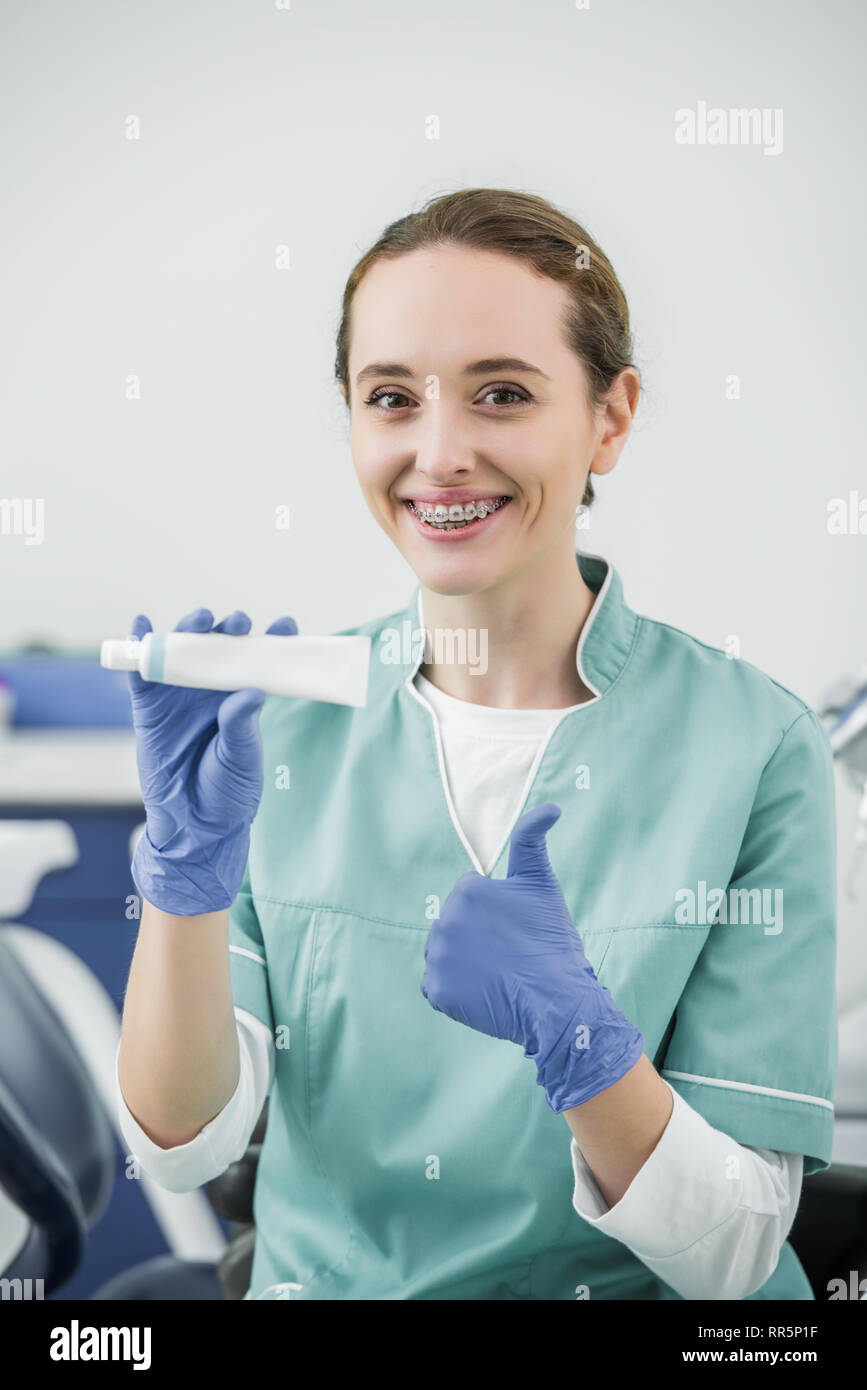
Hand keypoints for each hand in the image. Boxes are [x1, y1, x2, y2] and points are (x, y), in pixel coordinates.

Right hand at [128, 607, 297, 915]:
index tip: (289, 625)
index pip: (260, 661)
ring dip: (189, 629)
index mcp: (240, 697)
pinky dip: (140, 647)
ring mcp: (180, 696)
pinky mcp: (149, 708)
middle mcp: (211, 690)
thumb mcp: (242, 757)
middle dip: (229, 628)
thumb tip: (252, 690)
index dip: (274, 640)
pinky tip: (141, 626)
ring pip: (183, 651)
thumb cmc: (228, 791)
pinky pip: (142, 672)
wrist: (194, 824)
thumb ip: (242, 724)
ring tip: (200, 620)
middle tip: (239, 623)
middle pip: (219, 647)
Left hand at [420, 803, 644, 1111]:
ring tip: (497, 973)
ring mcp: (438, 958)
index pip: (470, 898)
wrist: (556, 1001)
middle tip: (509, 953)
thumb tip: (552, 806)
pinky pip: (440, 986)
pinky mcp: (436, 991)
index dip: (495, 915)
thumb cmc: (552, 941)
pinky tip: (483, 992)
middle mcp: (444, 921)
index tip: (515, 930)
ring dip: (465, 963)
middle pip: (456, 926)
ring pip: (446, 954)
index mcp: (467, 891)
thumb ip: (532, 840)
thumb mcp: (543, 883)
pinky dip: (457, 991)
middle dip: (477, 937)